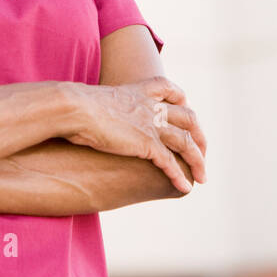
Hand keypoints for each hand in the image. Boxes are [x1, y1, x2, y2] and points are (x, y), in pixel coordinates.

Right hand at [64, 77, 207, 193]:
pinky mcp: (146, 142)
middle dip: (199, 136)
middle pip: (188, 118)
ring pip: (185, 142)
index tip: (186, 111)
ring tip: (202, 178)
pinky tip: (185, 186)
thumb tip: (92, 115)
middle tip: (202, 152)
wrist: (74, 108)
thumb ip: (103, 107)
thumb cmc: (75, 106)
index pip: (171, 90)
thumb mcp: (94, 100)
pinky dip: (179, 175)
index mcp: (139, 91)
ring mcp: (151, 123)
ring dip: (197, 161)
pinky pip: (170, 161)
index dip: (182, 101)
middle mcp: (151, 105)